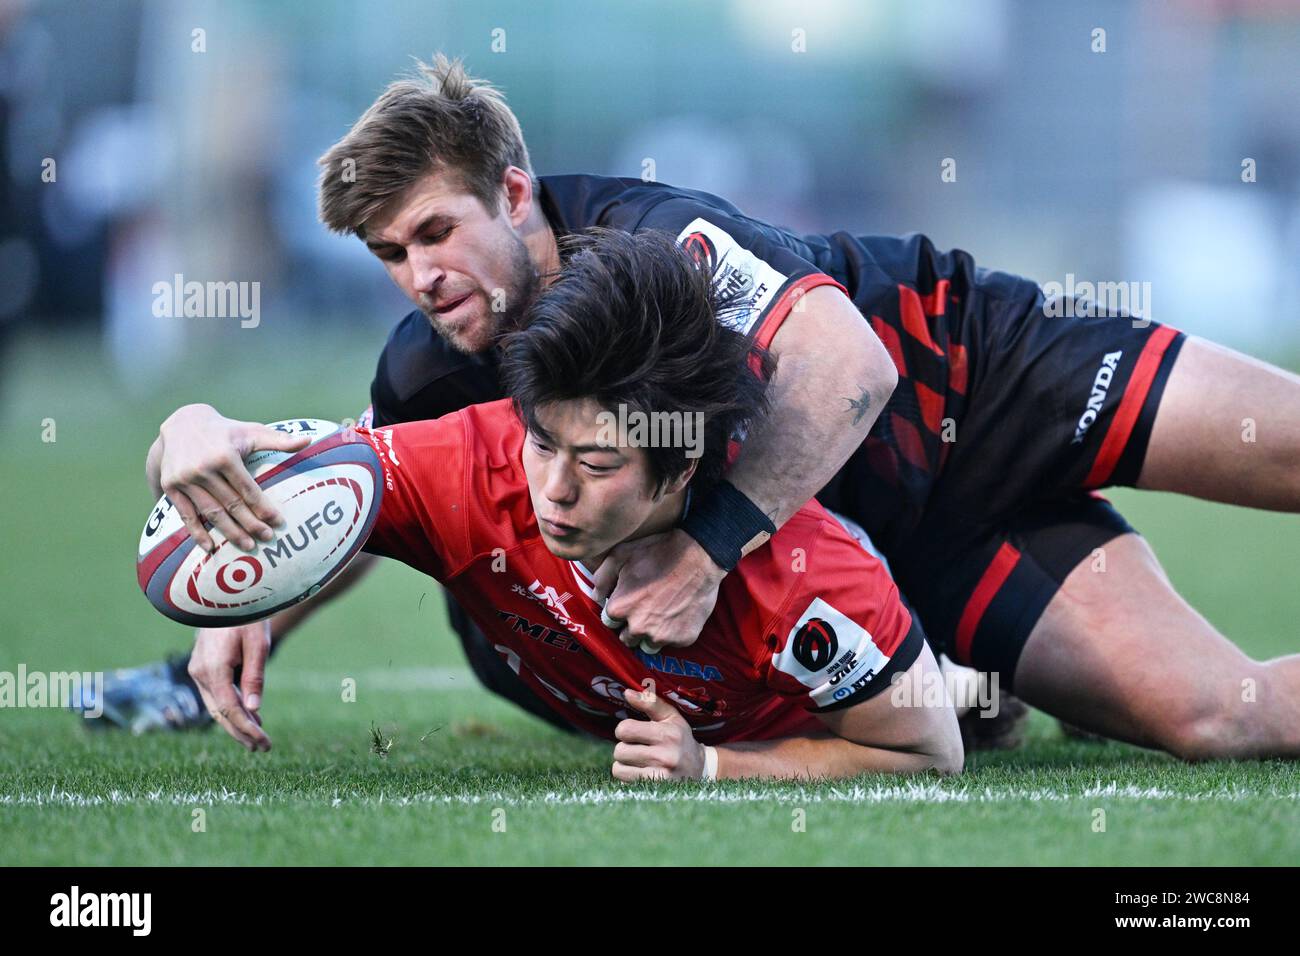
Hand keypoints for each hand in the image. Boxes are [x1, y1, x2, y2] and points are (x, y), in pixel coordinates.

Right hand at [156, 404, 310, 552]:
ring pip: (211, 512)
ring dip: (229, 532)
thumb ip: (279, 439)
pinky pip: (186, 514)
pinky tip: (210, 547)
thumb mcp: (251, 431)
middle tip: (267, 539)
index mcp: (224, 456)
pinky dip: (197, 532)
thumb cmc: (225, 431)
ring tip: (247, 546)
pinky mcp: (170, 486)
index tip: (278, 523)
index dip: (263, 508)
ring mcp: (184, 479)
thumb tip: (309, 440)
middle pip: (231, 504)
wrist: (181, 424)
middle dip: (250, 524)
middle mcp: (203, 468)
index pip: (247, 489)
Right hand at [188, 620, 272, 750]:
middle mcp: (199, 673)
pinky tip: (248, 714)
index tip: (264, 742)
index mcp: (213, 668)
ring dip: (236, 722)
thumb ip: (255, 677)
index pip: (229, 709)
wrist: (225, 593)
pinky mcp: (201, 667)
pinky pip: (215, 695)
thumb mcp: (258, 644)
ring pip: (215, 706)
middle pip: (220, 713)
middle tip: (263, 747)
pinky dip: (230, 707)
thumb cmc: (246, 615)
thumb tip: (254, 710)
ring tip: (257, 737)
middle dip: (241, 732)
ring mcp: (197, 670)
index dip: (246, 729)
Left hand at [592, 530, 724, 652]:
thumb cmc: (657, 552)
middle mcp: (638, 628)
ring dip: (651, 633)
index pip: (609, 622)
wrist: (698, 556)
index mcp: (619, 609)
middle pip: (627, 637)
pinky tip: (678, 612)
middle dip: (633, 625)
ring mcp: (662, 636)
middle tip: (646, 607)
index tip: (629, 601)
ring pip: (649, 645)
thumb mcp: (621, 554)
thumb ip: (602, 578)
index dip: (619, 610)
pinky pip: (672, 642)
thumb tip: (596, 596)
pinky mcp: (683, 638)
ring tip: (661, 612)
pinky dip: (674, 631)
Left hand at [612, 686, 705, 780]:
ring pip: (618, 768)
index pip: (625, 729)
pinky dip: (627, 776)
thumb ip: (650, 703)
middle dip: (624, 748)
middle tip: (638, 748)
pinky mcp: (656, 790)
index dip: (624, 730)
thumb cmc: (680, 739)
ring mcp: (661, 776)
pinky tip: (642, 772)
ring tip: (640, 761)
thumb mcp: (671, 717)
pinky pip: (624, 781)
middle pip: (619, 750)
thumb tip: (626, 692)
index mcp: (668, 733)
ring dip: (624, 764)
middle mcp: (666, 755)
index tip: (633, 732)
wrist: (701, 769)